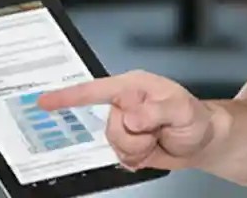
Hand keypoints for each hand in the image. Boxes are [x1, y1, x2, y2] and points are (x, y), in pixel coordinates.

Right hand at [36, 70, 213, 171]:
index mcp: (132, 87)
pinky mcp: (126, 144)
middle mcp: (124, 104)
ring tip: (156, 138)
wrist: (201, 140)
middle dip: (135, 135)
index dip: (68, 96)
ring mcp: (124, 125)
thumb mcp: (181, 109)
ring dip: (138, 148)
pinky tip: (151, 149)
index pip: (94, 90)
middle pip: (109, 126)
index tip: (45, 101)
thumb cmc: (195, 118)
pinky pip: (121, 158)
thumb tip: (131, 116)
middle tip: (156, 130)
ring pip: (115, 145)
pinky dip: (137, 159)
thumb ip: (155, 111)